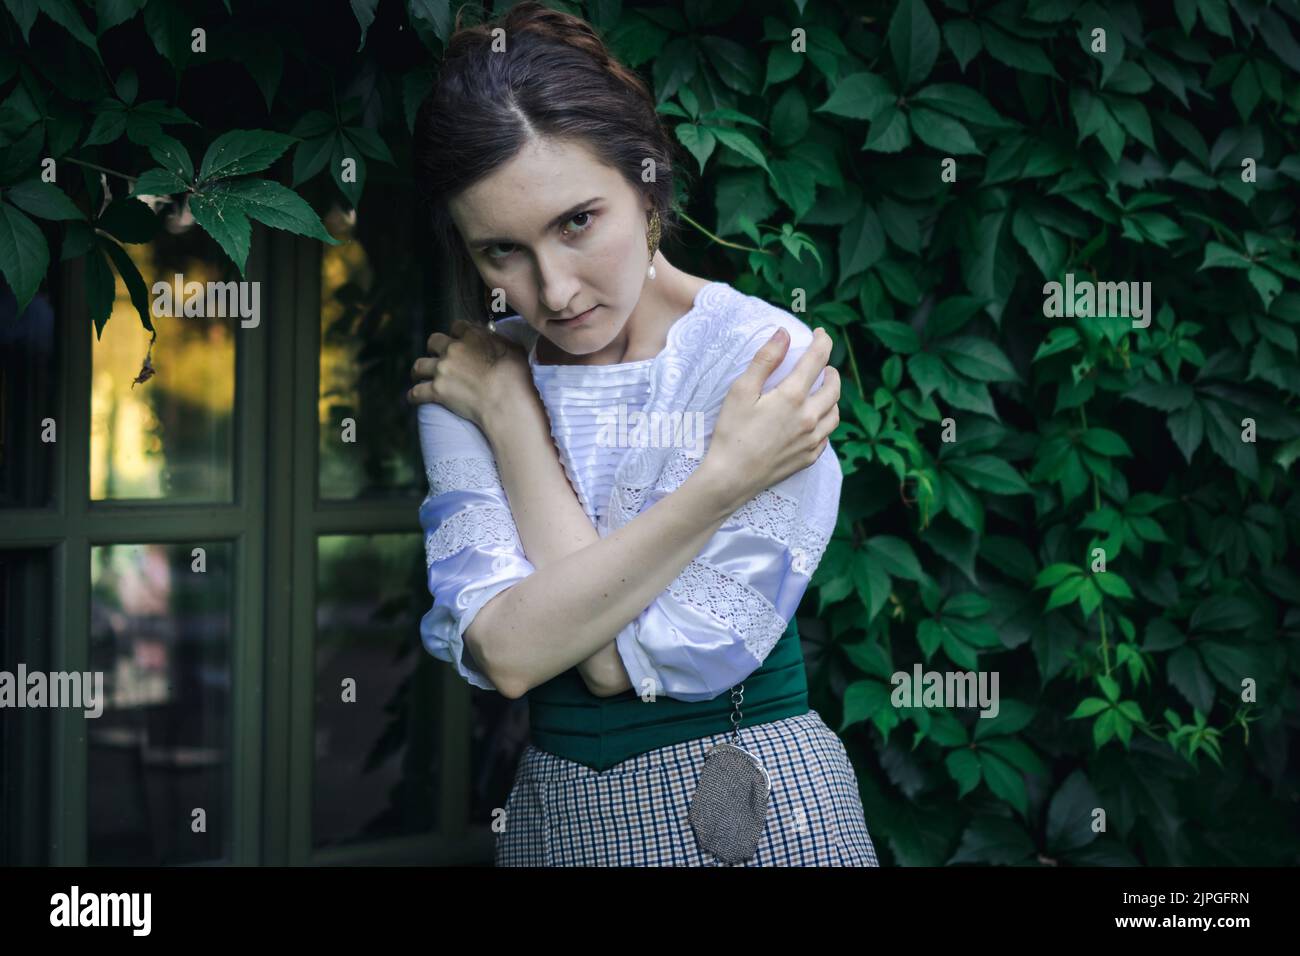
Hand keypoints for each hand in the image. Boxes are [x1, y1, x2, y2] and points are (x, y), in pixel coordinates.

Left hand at [407, 319, 531, 431]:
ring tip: (419, 375)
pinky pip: (416, 392)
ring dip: (418, 370)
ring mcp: (442, 370)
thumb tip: (496, 338)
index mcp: (472, 335)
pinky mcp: (437, 391)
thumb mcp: (513, 348)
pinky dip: (414, 395)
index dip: (457, 334)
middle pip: (433, 341)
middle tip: (438, 357)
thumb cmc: (516, 375)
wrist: (505, 400)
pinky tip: (413, 398)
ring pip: (419, 365)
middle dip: (434, 348)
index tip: (460, 340)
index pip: (457, 326)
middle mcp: (453, 349)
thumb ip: (500, 340)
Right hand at [703, 326, 839, 505]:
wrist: (731, 478)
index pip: (817, 359)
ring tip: (820, 392)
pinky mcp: (809, 458)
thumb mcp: (741, 391)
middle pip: (834, 386)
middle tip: (822, 365)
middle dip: (830, 370)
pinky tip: (812, 422)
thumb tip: (784, 333)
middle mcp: (810, 417)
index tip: (820, 333)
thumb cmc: (731, 433)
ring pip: (835, 413)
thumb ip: (765, 360)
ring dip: (831, 398)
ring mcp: (812, 440)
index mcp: (793, 396)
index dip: (822, 341)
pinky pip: (827, 436)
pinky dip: (824, 423)